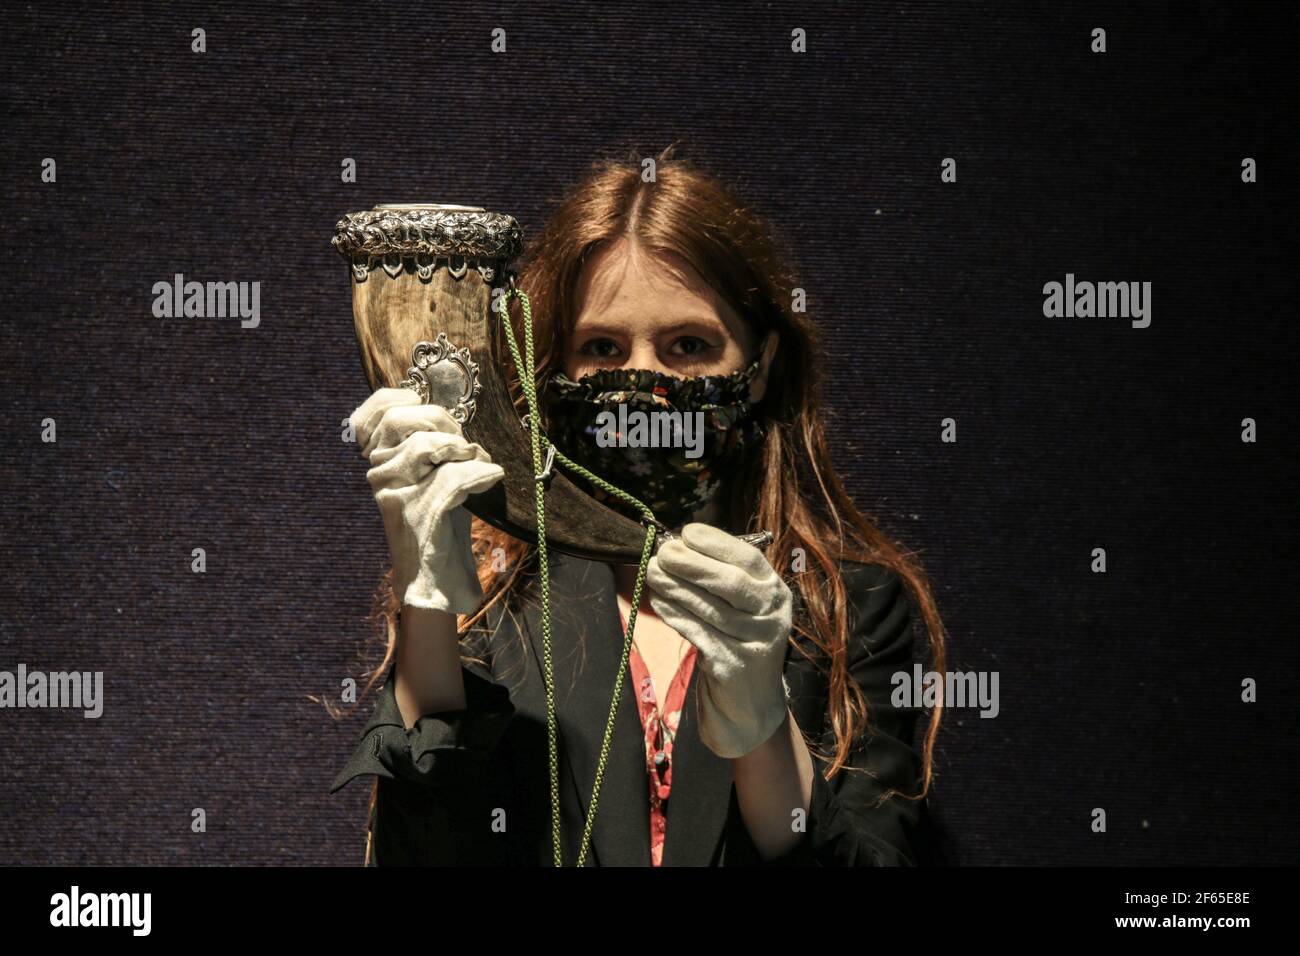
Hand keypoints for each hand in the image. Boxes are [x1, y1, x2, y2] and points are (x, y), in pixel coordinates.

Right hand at [350, 387, 504, 615]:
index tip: (426, 406)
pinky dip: (480, 473)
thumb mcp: (429, 478)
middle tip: (462, 442)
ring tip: (477, 460)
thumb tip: (446, 411)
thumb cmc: (439, 527)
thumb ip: (427, 446)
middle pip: (398, 422)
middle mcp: (381, 478)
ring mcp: (396, 496)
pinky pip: (451, 477)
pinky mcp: (419, 515)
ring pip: (425, 446)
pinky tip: (492, 475)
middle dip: (439, 420)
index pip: (373, 413)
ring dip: (462, 448)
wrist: (435, 583)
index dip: (397, 398)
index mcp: (380, 465)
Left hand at [645, 522, 792, 758]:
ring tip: (652, 573)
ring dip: (677, 588)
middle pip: (731, 583)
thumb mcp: (742, 608)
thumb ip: (720, 578)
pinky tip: (659, 603)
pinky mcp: (734, 667)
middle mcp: (772, 616)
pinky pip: (699, 635)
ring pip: (711, 609)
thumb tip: (678, 546)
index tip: (686, 533)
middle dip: (693, 565)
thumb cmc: (738, 643)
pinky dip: (677, 616)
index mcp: (776, 592)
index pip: (749, 559)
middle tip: (662, 554)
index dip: (716, 543)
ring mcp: (755, 643)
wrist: (751, 705)